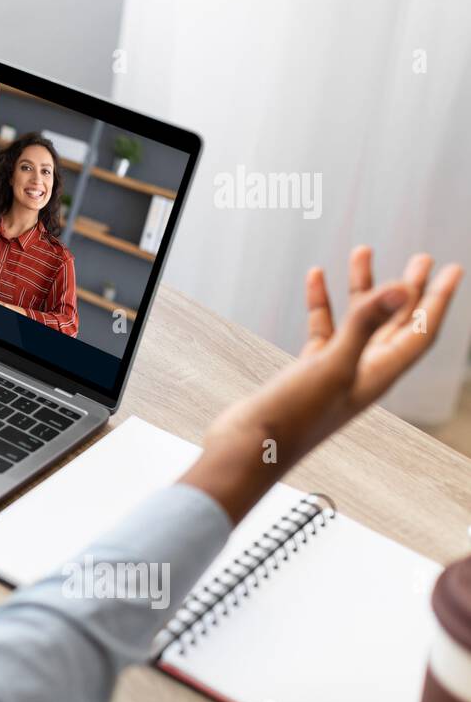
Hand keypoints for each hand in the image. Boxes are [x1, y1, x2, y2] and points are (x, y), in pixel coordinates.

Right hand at [181, 247, 461, 521]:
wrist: (249, 447)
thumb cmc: (293, 418)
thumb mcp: (332, 365)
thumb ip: (365, 324)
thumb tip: (402, 287)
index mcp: (379, 376)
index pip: (419, 332)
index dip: (437, 300)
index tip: (451, 270)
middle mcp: (362, 372)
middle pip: (396, 325)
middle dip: (409, 291)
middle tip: (422, 260)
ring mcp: (334, 372)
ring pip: (357, 322)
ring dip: (363, 288)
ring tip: (363, 254)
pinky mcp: (307, 371)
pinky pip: (322, 330)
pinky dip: (322, 303)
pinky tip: (316, 279)